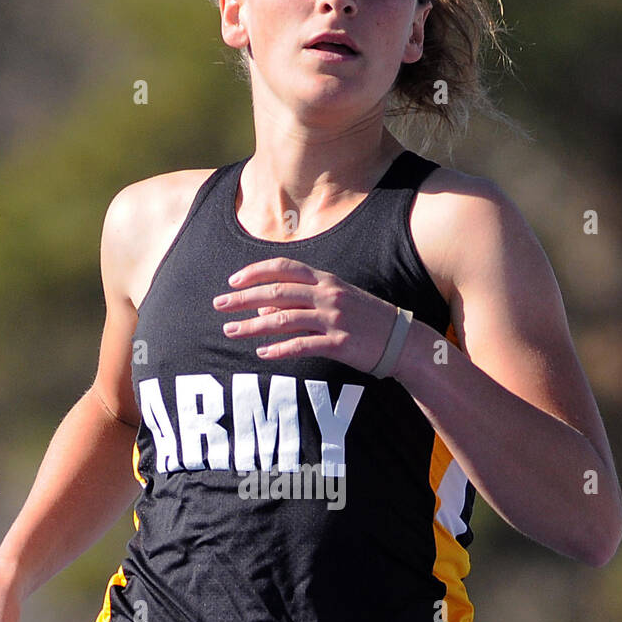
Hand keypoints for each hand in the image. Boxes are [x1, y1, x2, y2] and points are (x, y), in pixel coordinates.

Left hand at [212, 257, 400, 372]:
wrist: (402, 341)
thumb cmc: (366, 319)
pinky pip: (302, 346)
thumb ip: (303, 299)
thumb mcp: (336, 299)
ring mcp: (334, 319)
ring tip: (231, 331)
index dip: (255, 272)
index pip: (284, 268)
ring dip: (253, 325)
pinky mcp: (339, 344)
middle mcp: (328, 295)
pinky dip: (279, 349)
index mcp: (326, 280)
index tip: (232, 282)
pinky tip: (262, 353)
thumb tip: (266, 304)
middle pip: (276, 292)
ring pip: (284, 319)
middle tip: (219, 306)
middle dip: (243, 299)